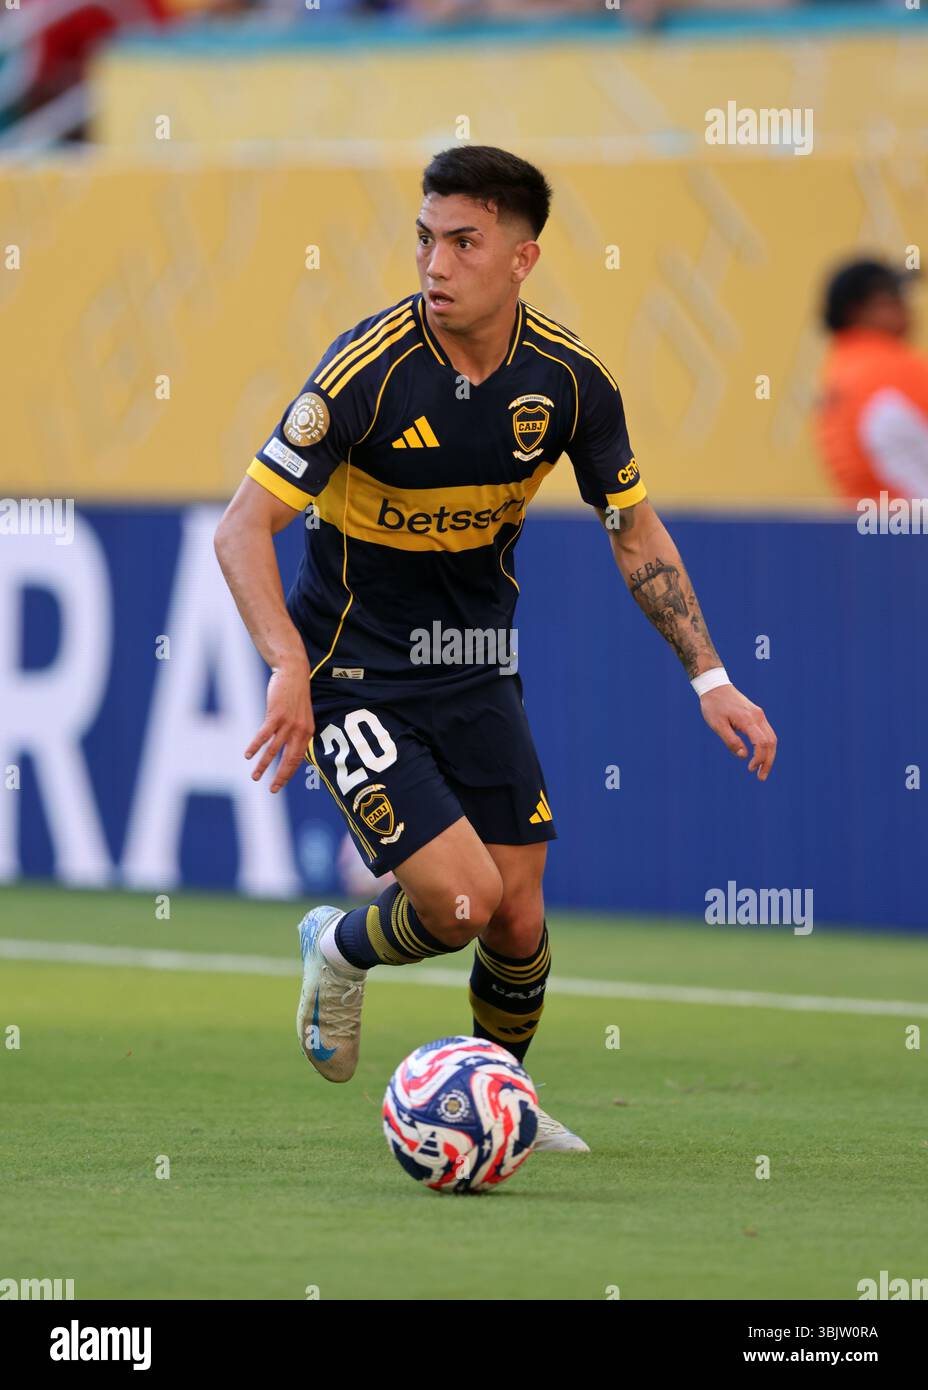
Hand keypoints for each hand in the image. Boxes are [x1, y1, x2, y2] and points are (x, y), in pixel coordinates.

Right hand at [245, 659, 313, 793]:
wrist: (293, 673)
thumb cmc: (294, 695)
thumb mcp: (300, 716)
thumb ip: (296, 732)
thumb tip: (288, 749)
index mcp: (307, 732)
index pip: (298, 758)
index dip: (289, 773)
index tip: (279, 784)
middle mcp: (300, 730)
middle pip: (290, 759)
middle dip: (280, 776)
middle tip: (272, 789)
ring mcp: (288, 723)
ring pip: (274, 750)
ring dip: (263, 765)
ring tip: (255, 777)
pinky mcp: (276, 715)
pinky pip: (264, 735)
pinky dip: (255, 746)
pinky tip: (248, 755)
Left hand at [699, 684, 776, 781]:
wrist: (715, 686)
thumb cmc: (713, 706)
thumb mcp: (717, 725)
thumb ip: (730, 740)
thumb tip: (743, 756)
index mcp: (748, 720)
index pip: (761, 743)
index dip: (759, 759)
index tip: (750, 769)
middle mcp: (758, 717)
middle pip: (771, 742)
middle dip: (768, 761)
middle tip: (761, 777)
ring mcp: (759, 715)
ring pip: (772, 738)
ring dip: (769, 755)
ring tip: (761, 770)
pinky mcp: (757, 714)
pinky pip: (767, 733)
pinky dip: (766, 746)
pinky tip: (760, 756)